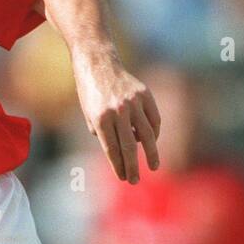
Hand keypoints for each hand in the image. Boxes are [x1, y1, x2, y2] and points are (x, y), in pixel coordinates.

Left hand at [74, 51, 160, 184]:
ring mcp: (133, 102)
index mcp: (101, 118)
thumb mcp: (89, 115)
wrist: (98, 62)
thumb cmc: (90, 91)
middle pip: (129, 147)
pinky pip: (153, 119)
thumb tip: (121, 150)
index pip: (113, 150)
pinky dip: (154, 132)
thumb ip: (103, 133)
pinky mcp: (145, 94)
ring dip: (151, 153)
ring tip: (153, 166)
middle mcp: (118, 111)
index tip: (123, 178)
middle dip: (133, 166)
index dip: (118, 166)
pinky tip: (152, 141)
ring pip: (147, 134)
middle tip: (135, 181)